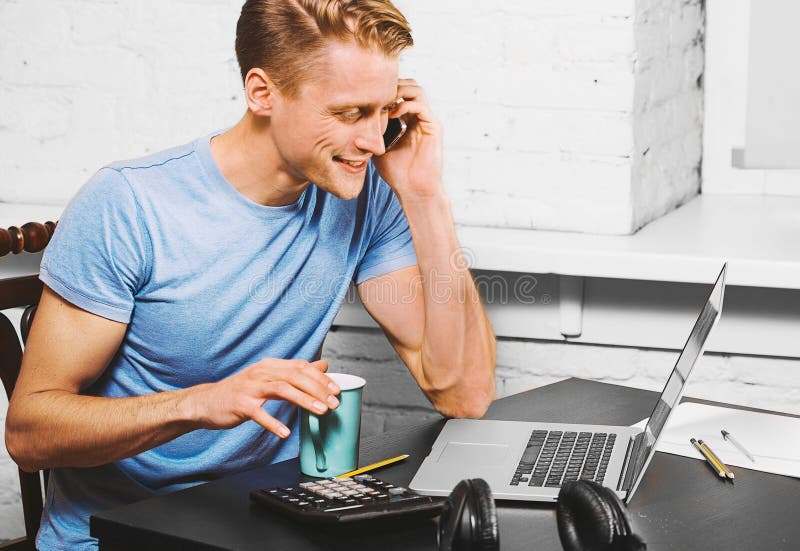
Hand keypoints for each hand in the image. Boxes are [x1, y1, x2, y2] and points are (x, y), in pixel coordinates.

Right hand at [187, 358, 340, 437]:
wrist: (206, 402)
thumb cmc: (240, 392)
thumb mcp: (268, 378)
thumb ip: (295, 373)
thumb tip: (323, 365)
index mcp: (270, 366)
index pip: (301, 367)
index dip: (320, 378)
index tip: (337, 390)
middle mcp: (261, 373)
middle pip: (295, 376)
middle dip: (317, 389)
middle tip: (334, 403)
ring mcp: (250, 388)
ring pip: (281, 389)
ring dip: (304, 400)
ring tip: (320, 412)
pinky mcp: (240, 404)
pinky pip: (259, 413)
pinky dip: (273, 423)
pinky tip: (285, 433)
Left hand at [373, 79, 443, 199]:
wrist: (414, 190)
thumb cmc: (397, 174)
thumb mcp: (376, 149)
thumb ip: (369, 134)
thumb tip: (349, 123)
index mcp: (407, 120)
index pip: (398, 93)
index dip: (383, 91)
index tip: (366, 96)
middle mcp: (418, 117)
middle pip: (408, 85)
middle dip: (391, 85)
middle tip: (374, 94)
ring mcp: (427, 121)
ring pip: (416, 90)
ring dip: (399, 90)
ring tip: (383, 101)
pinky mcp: (433, 127)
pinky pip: (420, 106)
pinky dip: (405, 105)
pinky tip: (393, 113)